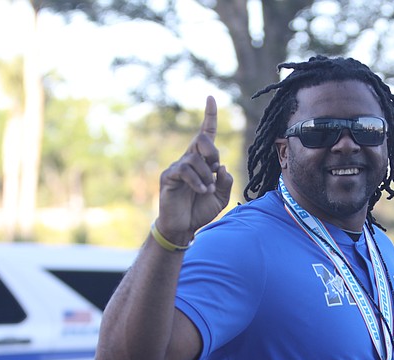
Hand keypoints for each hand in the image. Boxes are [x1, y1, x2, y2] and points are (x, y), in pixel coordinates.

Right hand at [155, 96, 233, 244]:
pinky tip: (201, 191)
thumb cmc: (200, 211)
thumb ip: (225, 181)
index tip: (211, 97)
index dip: (209, 116)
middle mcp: (188, 159)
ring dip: (206, 176)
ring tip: (207, 190)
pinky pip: (184, 170)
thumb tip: (221, 166)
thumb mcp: (221, 197)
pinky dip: (197, 181)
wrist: (183, 228)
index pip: (206, 134)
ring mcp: (177, 167)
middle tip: (214, 170)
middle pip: (202, 140)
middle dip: (212, 152)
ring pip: (195, 158)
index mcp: (202, 161)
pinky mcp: (168, 177)